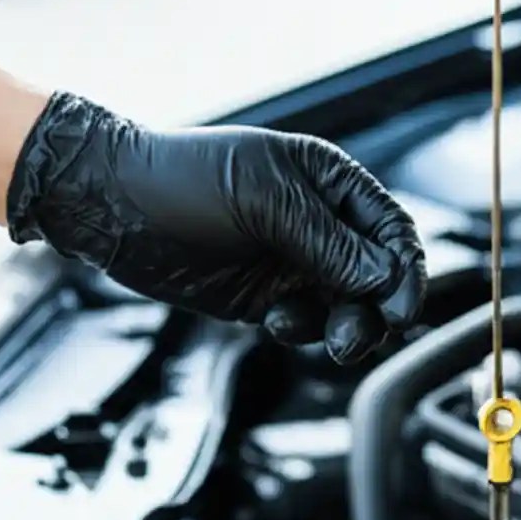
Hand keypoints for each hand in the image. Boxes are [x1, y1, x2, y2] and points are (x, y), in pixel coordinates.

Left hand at [6, 92, 425, 363]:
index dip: (406, 272)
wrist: (114, 207)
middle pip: (378, 278)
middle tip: (354, 337)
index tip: (401, 310)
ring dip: (344, 329)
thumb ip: (328, 244)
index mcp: (331, 183)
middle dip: (375, 310)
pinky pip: (308, 324)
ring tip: (321, 338)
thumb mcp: (264, 202)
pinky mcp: (268, 298)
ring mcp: (296, 263)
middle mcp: (321, 225)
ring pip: (348, 308)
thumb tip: (385, 280)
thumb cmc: (185, 181)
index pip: (392, 231)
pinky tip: (275, 323)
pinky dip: (303, 331)